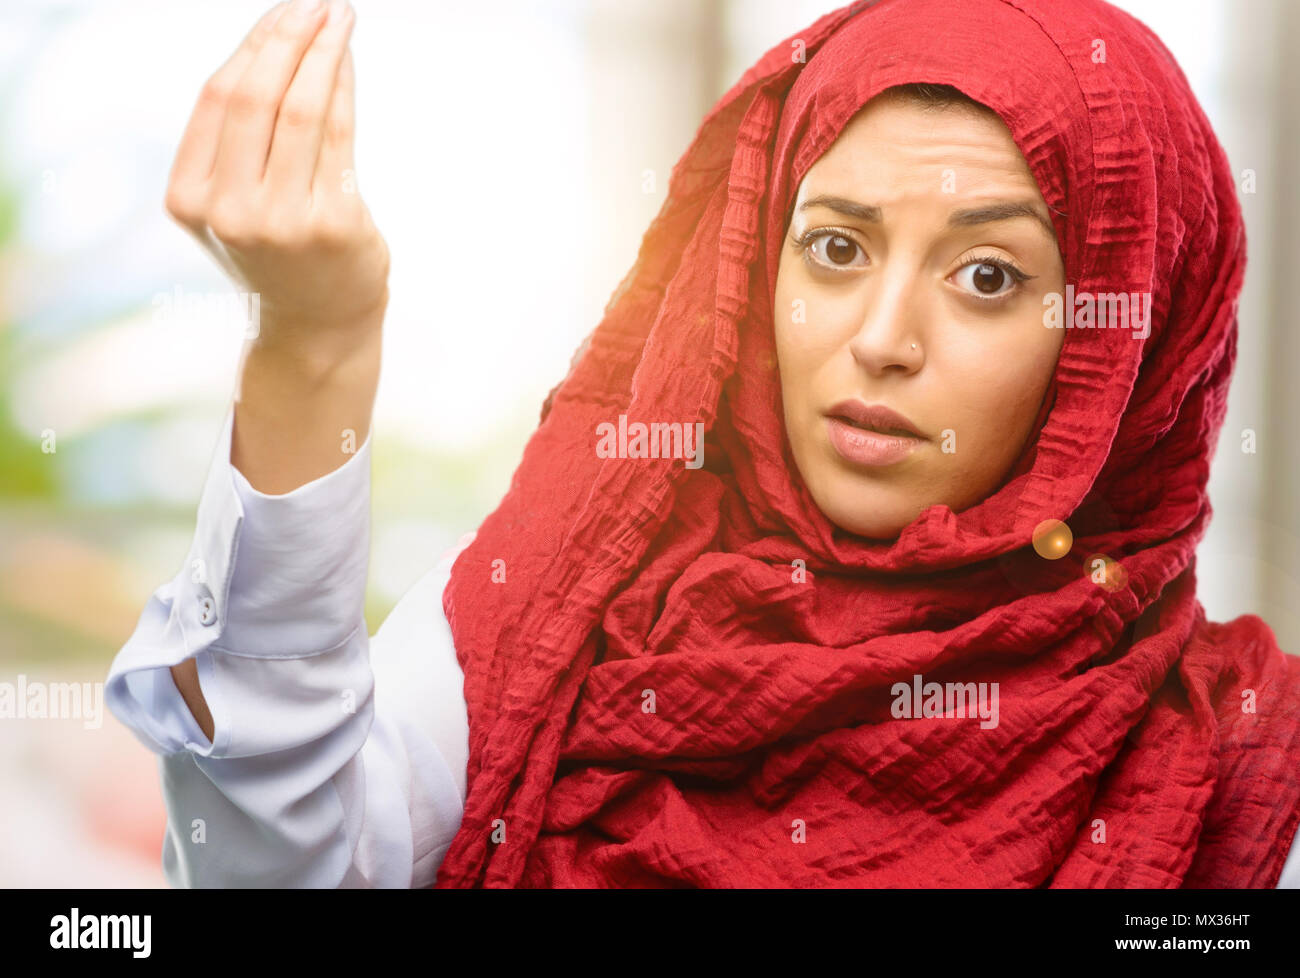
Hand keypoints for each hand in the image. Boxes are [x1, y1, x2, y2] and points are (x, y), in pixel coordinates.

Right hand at [164, 0, 388, 369]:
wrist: (317, 323)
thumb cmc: (278, 250)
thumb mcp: (233, 201)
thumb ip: (235, 141)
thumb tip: (275, 42)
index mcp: (190, 199)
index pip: (218, 99)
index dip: (253, 45)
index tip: (284, 10)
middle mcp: (230, 210)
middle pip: (256, 97)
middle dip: (288, 39)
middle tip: (316, 3)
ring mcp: (282, 221)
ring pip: (302, 110)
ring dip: (325, 53)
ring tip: (340, 16)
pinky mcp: (332, 225)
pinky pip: (339, 136)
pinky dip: (345, 89)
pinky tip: (350, 62)